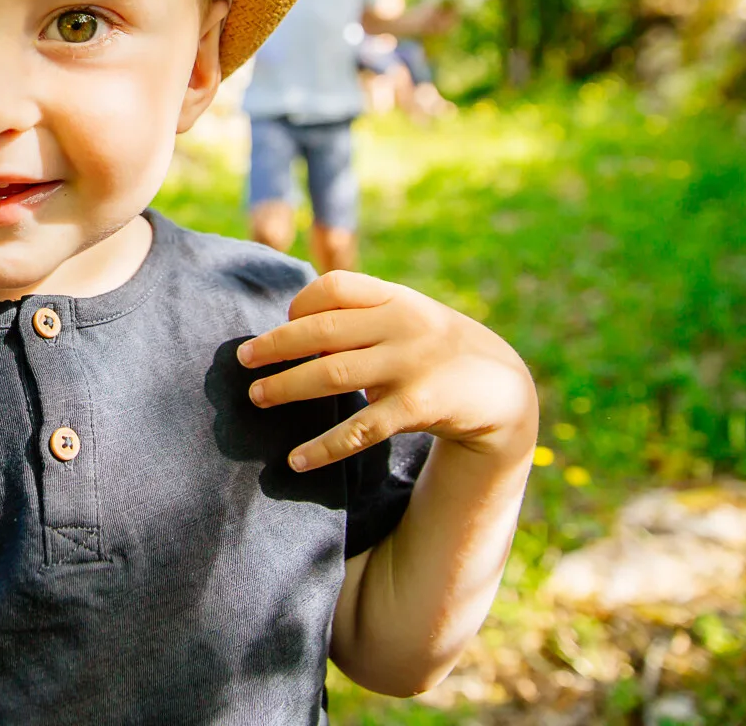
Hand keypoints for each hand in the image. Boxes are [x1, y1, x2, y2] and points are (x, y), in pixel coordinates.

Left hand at [237, 271, 535, 472]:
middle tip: (243, 360)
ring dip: (288, 387)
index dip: (300, 304)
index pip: (335, 287)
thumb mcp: (406, 318)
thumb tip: (289, 329)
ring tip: (257, 397)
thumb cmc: (434, 349)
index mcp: (396, 298)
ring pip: (333, 374)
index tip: (283, 324)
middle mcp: (402, 326)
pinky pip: (360, 429)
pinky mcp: (417, 407)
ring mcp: (410, 366)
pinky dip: (324, 445)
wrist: (502, 389)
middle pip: (323, 330)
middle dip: (277, 345)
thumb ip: (361, 315)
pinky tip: (295, 459)